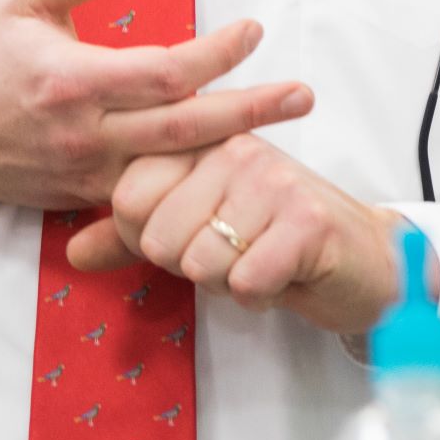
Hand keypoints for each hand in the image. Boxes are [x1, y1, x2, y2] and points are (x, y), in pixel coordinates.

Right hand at [0, 0, 310, 240]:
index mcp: (70, 80)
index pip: (161, 72)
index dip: (215, 54)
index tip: (253, 30)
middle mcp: (86, 134)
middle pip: (184, 128)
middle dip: (250, 111)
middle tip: (303, 95)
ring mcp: (90, 173)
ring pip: (176, 167)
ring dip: (234, 148)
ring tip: (286, 123)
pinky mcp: (91, 196)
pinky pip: (156, 188)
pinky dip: (197, 173)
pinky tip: (239, 157)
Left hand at [72, 135, 404, 335]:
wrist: (366, 260)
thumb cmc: (275, 242)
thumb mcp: (198, 230)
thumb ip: (133, 237)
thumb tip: (73, 250)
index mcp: (203, 143)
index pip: (128, 196)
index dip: (147, 237)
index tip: (193, 234)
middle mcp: (235, 149)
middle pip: (157, 236)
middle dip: (190, 266)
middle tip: (235, 252)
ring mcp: (273, 179)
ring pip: (199, 261)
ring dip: (227, 282)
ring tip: (259, 261)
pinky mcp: (307, 219)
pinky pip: (244, 281)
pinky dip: (259, 296)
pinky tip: (283, 275)